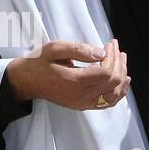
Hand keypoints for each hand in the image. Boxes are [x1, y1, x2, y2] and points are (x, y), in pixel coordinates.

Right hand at [5, 39, 129, 110]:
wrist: (25, 81)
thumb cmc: (38, 62)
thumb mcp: (55, 48)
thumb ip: (79, 49)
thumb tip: (101, 53)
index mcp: (74, 81)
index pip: (105, 72)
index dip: (112, 56)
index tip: (110, 43)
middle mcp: (80, 96)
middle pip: (112, 82)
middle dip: (118, 62)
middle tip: (115, 48)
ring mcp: (82, 103)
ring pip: (113, 94)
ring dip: (121, 76)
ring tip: (121, 59)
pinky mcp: (83, 105)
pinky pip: (107, 102)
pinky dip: (118, 92)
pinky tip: (123, 81)